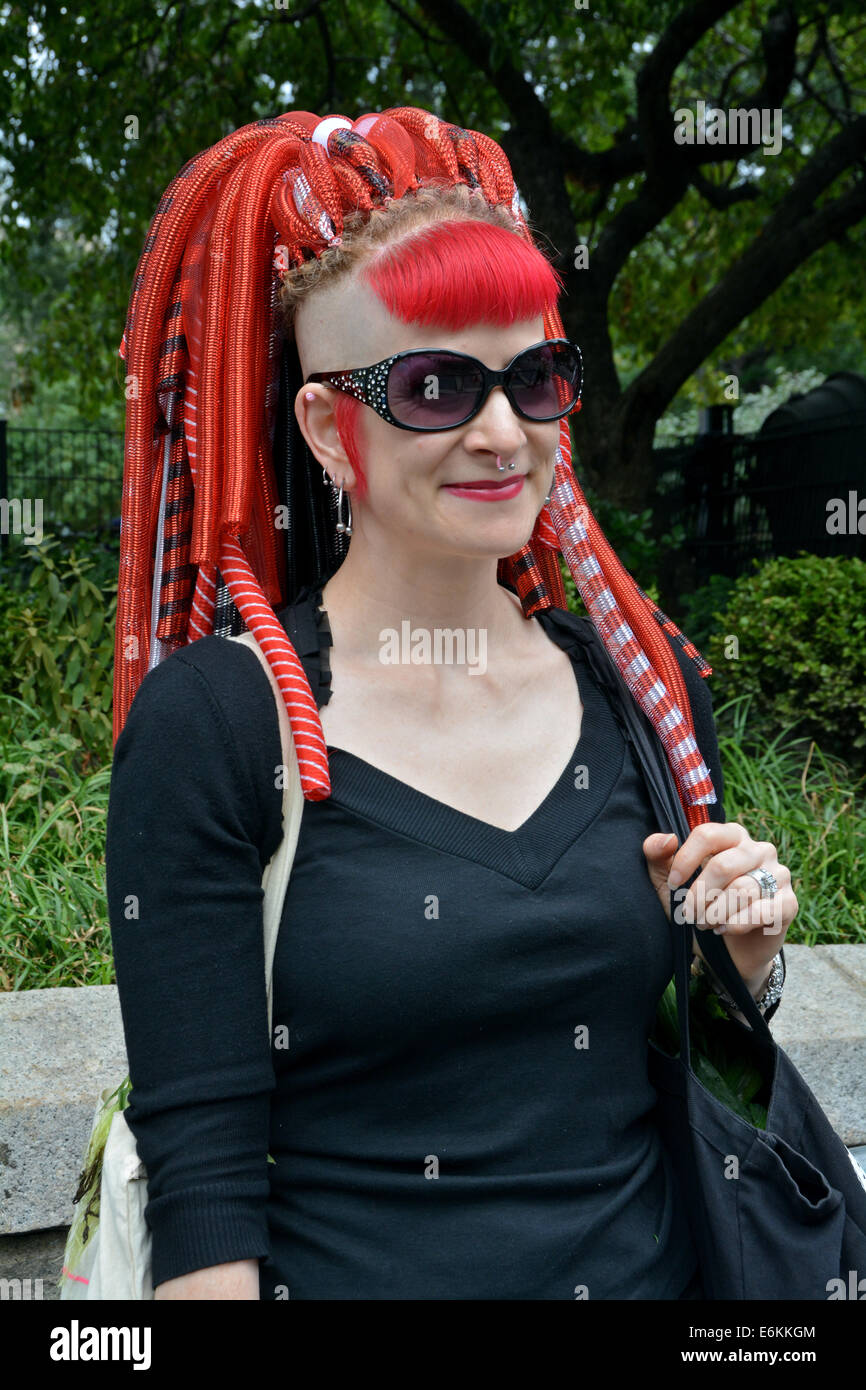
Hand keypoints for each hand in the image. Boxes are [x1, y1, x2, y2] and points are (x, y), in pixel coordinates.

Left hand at [643, 822, 796, 996]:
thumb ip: (658, 856)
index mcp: (732, 836)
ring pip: (742, 890)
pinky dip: (736, 924)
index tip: (674, 884)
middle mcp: (759, 849)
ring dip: (716, 913)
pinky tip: (725, 930)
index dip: (686, 860)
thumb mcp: (669, 884)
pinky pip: (762, 911)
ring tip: (706, 923)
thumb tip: (667, 839)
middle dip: (699, 895)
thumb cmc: (698, 907)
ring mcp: (779, 875)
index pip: (708, 834)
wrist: (725, 951)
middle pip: (723, 865)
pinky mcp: (788, 903)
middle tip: (690, 914)